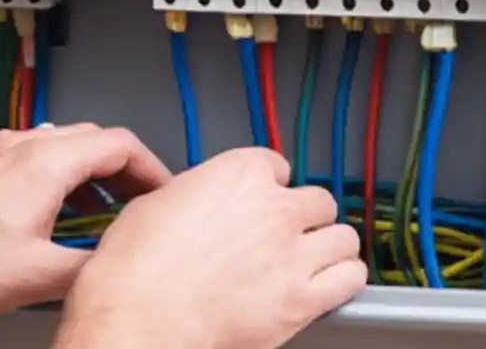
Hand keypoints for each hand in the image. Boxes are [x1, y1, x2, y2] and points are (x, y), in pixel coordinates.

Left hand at [0, 124, 170, 325]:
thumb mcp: (41, 276)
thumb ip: (92, 266)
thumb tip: (117, 265)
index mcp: (46, 163)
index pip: (121, 144)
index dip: (153, 169)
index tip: (163, 192)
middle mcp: (25, 147)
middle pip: (96, 139)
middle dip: (126, 171)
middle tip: (140, 203)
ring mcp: (2, 153)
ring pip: (66, 146)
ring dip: (93, 174)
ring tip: (103, 213)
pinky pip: (39, 157)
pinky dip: (63, 177)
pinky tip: (60, 214)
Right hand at [54, 148, 365, 348]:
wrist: (139, 319)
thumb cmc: (135, 270)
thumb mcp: (154, 203)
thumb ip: (194, 193)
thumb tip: (198, 202)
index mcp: (239, 174)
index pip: (276, 166)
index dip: (270, 187)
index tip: (264, 200)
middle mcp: (274, 207)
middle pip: (317, 200)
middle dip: (304, 217)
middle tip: (288, 234)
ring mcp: (293, 253)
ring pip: (343, 237)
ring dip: (330, 247)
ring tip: (316, 258)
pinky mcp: (302, 299)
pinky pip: (350, 279)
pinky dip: (343, 280)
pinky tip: (329, 285)